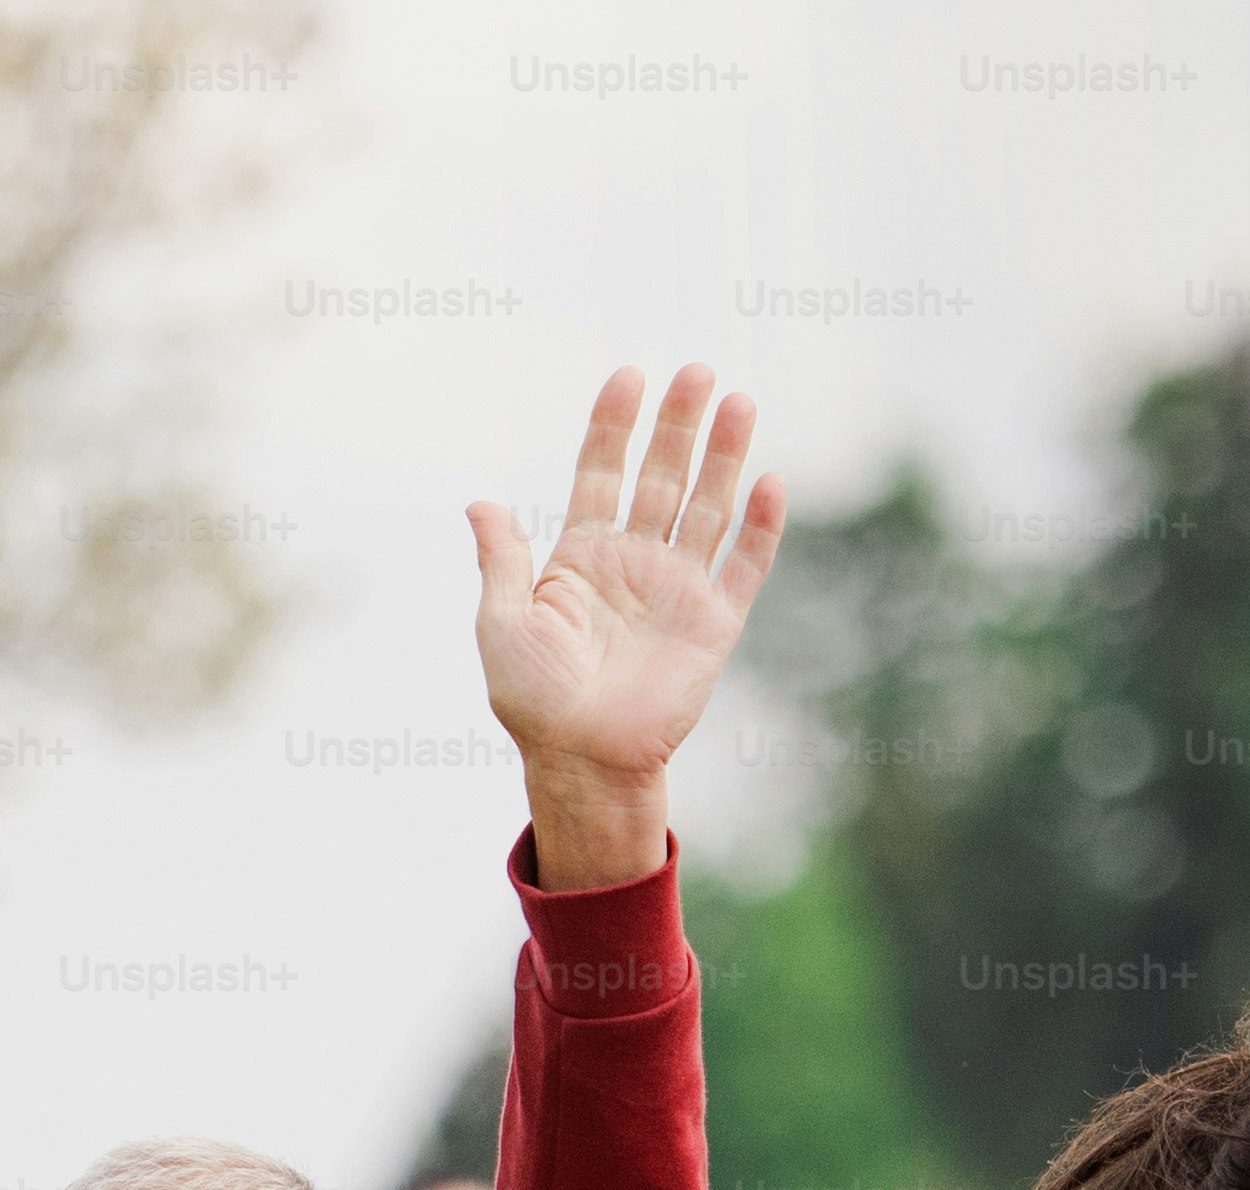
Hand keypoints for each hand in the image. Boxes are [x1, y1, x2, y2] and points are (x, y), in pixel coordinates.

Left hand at [474, 366, 785, 887]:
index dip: (614, 426)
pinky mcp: (715, 623)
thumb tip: (479, 502)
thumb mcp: (501, 623)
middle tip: (697, 370)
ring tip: (739, 401)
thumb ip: (501, 560)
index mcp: (582, 556)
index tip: (628, 376)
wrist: (583, 759)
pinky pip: (745, 566)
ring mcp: (678, 588)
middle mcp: (635, 562)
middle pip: (662, 475)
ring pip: (708, 506)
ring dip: (725, 455)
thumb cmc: (534, 700)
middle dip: (678, 424)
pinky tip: (770, 480)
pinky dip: (761, 526)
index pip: (602, 472)